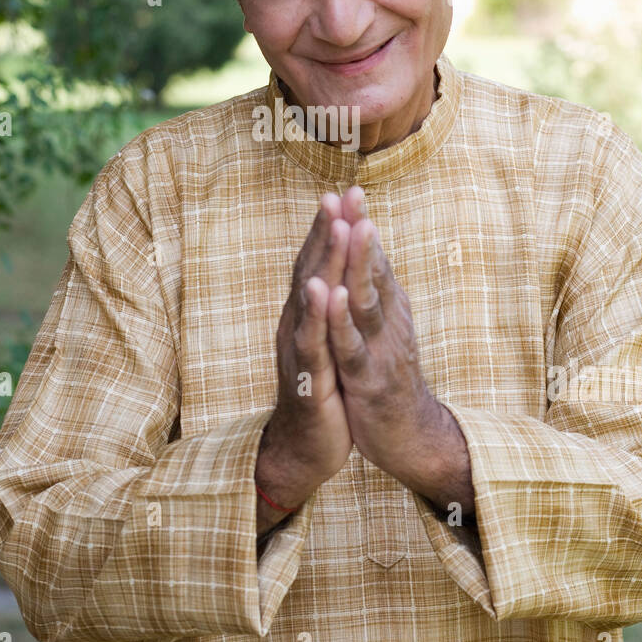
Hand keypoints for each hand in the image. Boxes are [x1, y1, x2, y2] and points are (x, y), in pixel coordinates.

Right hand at [258, 194, 353, 513]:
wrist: (305, 449)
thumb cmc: (323, 391)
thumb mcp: (328, 342)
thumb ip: (329, 307)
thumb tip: (338, 271)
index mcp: (306, 316)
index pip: (317, 263)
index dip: (329, 228)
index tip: (344, 192)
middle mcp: (297, 325)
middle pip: (309, 270)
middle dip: (324, 231)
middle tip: (335, 194)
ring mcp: (299, 350)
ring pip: (309, 299)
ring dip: (322, 261)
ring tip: (334, 227)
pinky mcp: (307, 378)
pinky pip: (311, 342)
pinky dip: (316, 314)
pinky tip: (322, 290)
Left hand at [326, 203, 472, 509]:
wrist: (411, 436)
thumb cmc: (390, 377)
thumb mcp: (384, 329)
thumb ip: (376, 293)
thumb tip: (367, 252)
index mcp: (389, 308)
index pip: (374, 259)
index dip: (360, 225)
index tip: (349, 188)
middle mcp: (390, 321)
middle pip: (374, 270)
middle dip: (360, 230)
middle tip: (352, 194)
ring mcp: (382, 349)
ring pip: (367, 301)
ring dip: (357, 264)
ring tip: (347, 229)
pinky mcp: (370, 380)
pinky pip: (354, 346)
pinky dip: (343, 321)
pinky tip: (334, 296)